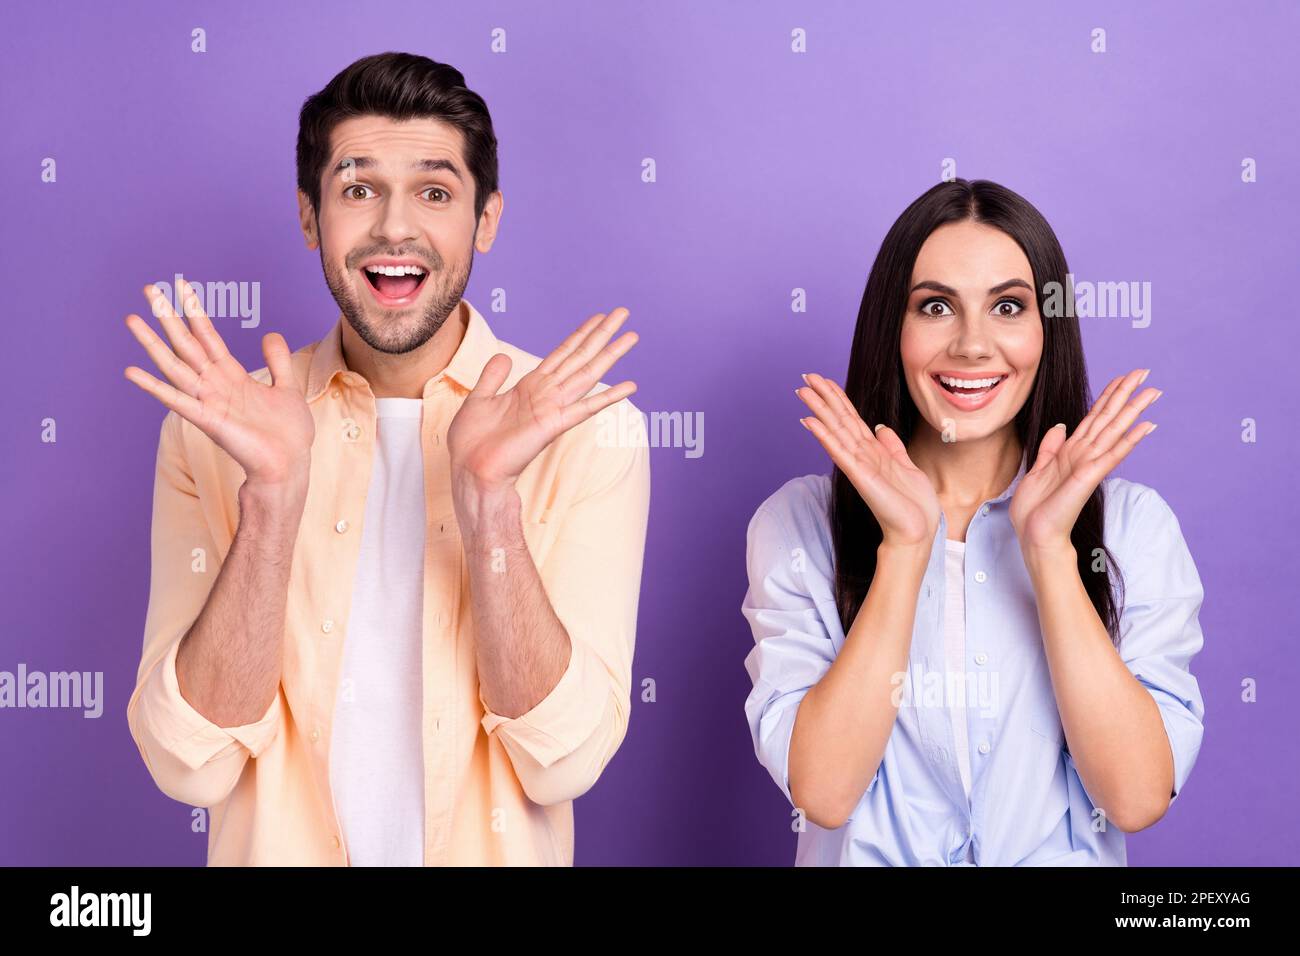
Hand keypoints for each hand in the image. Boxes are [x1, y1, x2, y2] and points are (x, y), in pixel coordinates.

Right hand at [123, 280, 314, 488]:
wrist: (290, 465)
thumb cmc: (288, 433)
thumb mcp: (288, 387)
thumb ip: (276, 361)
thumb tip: (269, 334)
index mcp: (233, 376)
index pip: (209, 336)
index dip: (195, 310)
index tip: (181, 285)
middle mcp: (215, 385)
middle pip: (186, 344)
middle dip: (168, 317)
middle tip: (148, 289)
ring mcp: (209, 402)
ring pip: (175, 366)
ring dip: (153, 344)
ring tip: (131, 320)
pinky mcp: (208, 421)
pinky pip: (178, 400)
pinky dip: (154, 387)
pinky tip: (132, 372)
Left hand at [447, 307, 638, 493]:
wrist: (470, 469)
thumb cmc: (472, 442)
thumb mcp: (479, 398)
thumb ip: (493, 377)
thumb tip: (504, 355)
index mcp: (530, 386)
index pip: (561, 354)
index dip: (580, 334)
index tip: (598, 317)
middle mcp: (546, 394)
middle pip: (581, 357)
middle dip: (602, 335)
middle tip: (624, 313)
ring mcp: (552, 408)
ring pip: (587, 374)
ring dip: (610, 355)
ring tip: (632, 337)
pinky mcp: (553, 425)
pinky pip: (585, 408)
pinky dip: (608, 397)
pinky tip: (630, 386)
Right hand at [796, 373, 940, 547]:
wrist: (917, 530)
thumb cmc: (913, 504)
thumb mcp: (907, 466)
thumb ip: (892, 447)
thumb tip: (882, 428)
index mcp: (873, 451)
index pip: (852, 418)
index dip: (838, 397)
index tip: (824, 380)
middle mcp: (862, 455)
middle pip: (839, 419)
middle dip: (823, 397)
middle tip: (805, 376)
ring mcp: (858, 465)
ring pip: (835, 430)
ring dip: (818, 410)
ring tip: (802, 391)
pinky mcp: (859, 476)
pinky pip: (839, 452)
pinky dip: (824, 436)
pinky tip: (810, 422)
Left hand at [1009, 367, 1160, 553]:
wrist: (1036, 535)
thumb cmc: (1036, 509)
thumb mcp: (1036, 470)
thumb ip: (1050, 447)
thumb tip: (1061, 426)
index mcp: (1071, 452)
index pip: (1093, 417)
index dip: (1107, 396)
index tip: (1121, 377)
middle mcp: (1084, 455)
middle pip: (1108, 417)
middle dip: (1126, 394)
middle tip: (1145, 372)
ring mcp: (1090, 465)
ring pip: (1115, 430)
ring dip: (1134, 410)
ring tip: (1153, 391)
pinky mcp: (1090, 476)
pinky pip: (1114, 454)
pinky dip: (1130, 439)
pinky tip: (1147, 426)